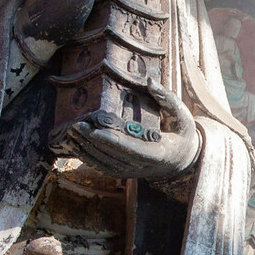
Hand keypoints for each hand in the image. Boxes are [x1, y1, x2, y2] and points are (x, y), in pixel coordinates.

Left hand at [60, 111, 197, 180]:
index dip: (113, 140)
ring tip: (72, 132)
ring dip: (86, 149)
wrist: (182, 158)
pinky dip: (87, 157)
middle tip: (77, 125)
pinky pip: (103, 167)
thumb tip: (150, 81)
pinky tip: (75, 145)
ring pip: (105, 163)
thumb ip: (166, 98)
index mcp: (159, 154)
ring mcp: (133, 172)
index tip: (96, 130)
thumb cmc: (181, 133)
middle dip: (93, 141)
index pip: (133, 149)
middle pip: (114, 156)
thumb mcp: (181, 115)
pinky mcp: (124, 173)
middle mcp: (144, 167)